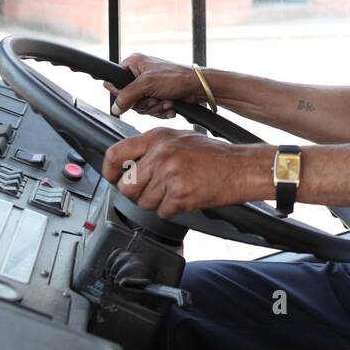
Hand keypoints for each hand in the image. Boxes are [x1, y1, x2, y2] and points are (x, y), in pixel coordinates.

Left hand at [102, 127, 257, 217]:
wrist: (241, 167)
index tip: (112, 178)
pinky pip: (162, 212)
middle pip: (126, 186)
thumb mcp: (179, 138)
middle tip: (152, 190)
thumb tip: (127, 165)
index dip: (109, 171)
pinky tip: (184, 197)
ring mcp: (170, 175)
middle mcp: (161, 154)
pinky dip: (172, 210)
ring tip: (174, 191)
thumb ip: (152, 148)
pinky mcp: (180, 194)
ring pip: (143, 202)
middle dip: (136, 193)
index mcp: (157, 137)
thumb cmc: (213, 154)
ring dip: (156, 202)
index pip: (115, 153)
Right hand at [103, 52, 203, 118]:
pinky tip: (170, 106)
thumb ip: (127, 95)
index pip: (115, 82)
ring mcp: (149, 86)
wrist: (197, 87)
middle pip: (128, 99)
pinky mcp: (157, 96)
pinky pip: (151, 110)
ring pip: (141, 106)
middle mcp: (139, 74)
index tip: (136, 96)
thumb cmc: (176, 77)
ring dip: (155, 108)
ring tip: (166, 101)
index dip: (123, 93)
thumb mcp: (147, 84)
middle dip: (145, 103)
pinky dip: (161, 110)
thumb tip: (115, 107)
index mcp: (133, 64)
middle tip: (155, 99)